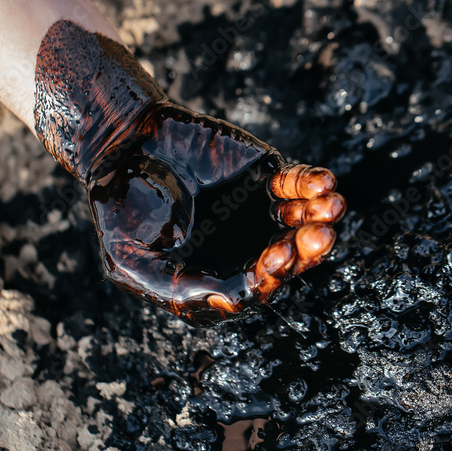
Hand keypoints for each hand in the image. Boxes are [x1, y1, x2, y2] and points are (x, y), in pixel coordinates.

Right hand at [33, 20, 344, 324]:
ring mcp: (260, 213)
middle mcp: (246, 250)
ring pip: (301, 223)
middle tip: (319, 237)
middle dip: (308, 250)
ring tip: (331, 207)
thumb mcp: (133, 260)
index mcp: (219, 277)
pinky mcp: (267, 177)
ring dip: (320, 217)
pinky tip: (324, 183)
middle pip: (289, 257)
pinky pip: (297, 184)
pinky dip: (313, 183)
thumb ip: (179, 286)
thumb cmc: (123, 211)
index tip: (276, 262)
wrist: (120, 148)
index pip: (256, 286)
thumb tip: (235, 301)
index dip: (270, 277)